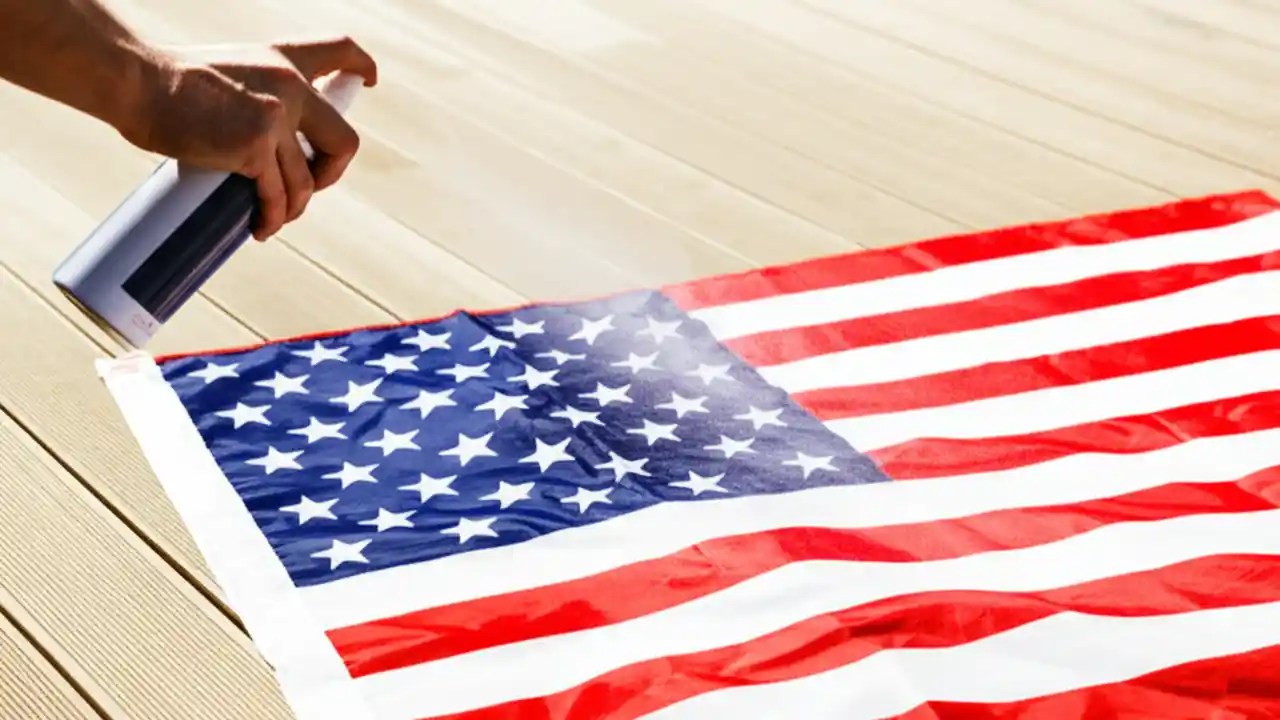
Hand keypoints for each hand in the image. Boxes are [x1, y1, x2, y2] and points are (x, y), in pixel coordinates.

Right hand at [120, 37, 377, 239]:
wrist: (138, 82)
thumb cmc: (167, 82)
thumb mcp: (229, 71)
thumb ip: (258, 95)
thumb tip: (268, 145)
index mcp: (283, 59)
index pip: (339, 51)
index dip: (360, 67)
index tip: (368, 81)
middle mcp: (290, 86)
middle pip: (344, 140)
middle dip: (331, 172)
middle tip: (309, 185)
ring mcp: (276, 118)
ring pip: (306, 181)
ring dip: (293, 206)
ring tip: (274, 217)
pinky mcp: (255, 149)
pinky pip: (277, 197)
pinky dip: (271, 218)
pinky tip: (261, 228)